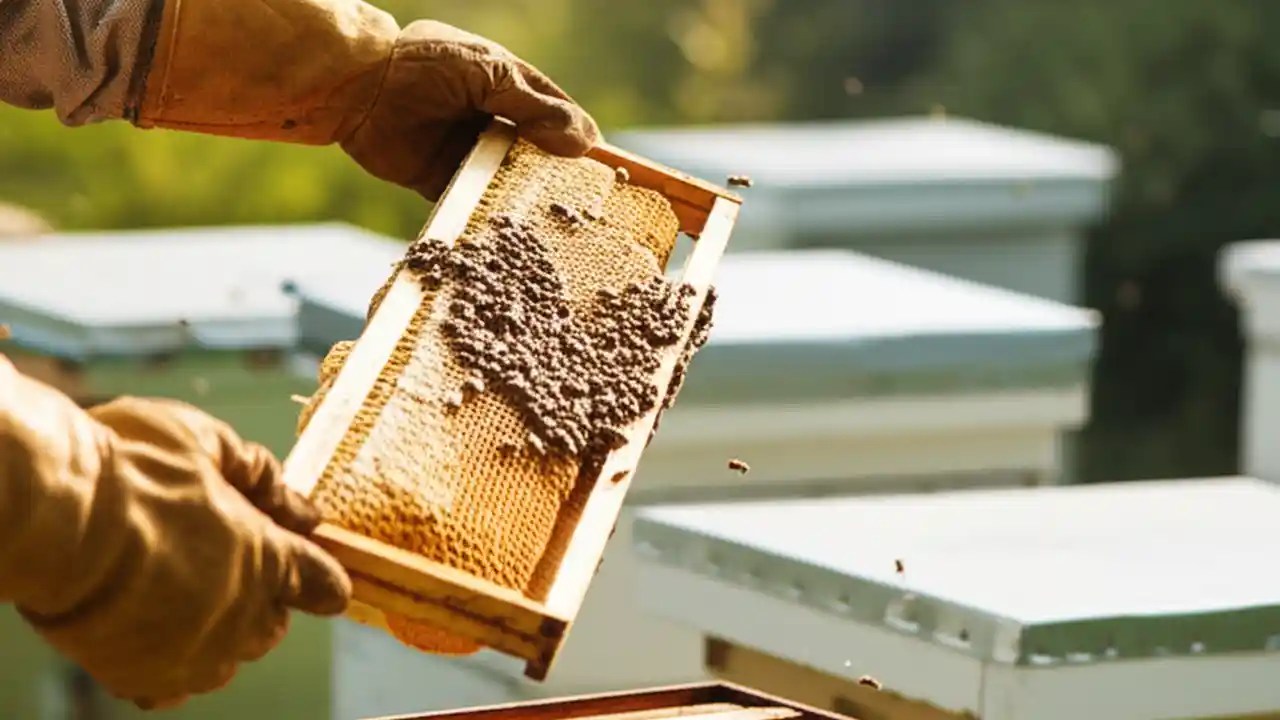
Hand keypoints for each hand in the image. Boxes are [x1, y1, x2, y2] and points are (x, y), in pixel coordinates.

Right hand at [6, 392, 350, 708]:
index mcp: (268, 559)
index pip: (323, 583)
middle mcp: (241, 617)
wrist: (53, 515)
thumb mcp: (207, 442)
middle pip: (272, 623)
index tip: (315, 568)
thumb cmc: (131, 465)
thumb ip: (263, 478)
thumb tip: (302, 510)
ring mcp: (194, 654)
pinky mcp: (143, 677)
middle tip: (224, 559)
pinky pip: (172, 686)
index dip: (320, 573)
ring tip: (180, 590)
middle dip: (262, 596)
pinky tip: (151, 628)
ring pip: (227, 658)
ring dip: (218, 631)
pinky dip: (171, 662)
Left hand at [341, 20, 599, 200]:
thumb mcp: (489, 75)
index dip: (578, 139)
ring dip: (527, 198)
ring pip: (508, 180)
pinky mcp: (442, 180)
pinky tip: (513, 232)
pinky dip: (490, 216)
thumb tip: (585, 140)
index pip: (555, 114)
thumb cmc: (425, 66)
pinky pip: (474, 201)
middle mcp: (491, 120)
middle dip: (557, 175)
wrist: (357, 87)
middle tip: (585, 204)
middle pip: (536, 152)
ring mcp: (468, 152)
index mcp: (507, 86)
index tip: (604, 167)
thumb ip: (535, 107)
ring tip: (555, 223)